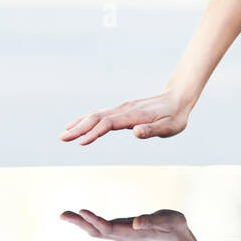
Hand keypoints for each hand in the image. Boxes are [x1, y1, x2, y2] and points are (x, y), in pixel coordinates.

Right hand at [60, 88, 191, 144]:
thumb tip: (135, 132)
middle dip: (79, 128)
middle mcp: (125, 109)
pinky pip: (102, 114)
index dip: (94, 133)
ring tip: (65, 133)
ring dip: (80, 123)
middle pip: (97, 118)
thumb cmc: (175, 116)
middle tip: (62, 138)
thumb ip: (152, 130)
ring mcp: (123, 108)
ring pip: (97, 115)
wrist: (178, 98)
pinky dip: (88, 120)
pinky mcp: (123, 110)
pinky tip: (80, 125)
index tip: (81, 143)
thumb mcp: (169, 127)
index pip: (108, 124)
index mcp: (134, 115)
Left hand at [61, 208, 193, 240]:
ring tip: (65, 215)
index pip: (108, 228)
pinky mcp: (122, 231)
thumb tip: (136, 222)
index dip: (95, 220)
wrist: (177, 239)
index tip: (81, 211)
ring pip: (96, 230)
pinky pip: (101, 227)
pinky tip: (82, 217)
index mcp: (132, 233)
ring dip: (81, 223)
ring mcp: (121, 234)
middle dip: (80, 223)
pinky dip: (89, 222)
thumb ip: (153, 221)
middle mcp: (123, 236)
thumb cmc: (174, 227)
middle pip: (96, 231)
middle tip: (62, 215)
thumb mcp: (167, 220)